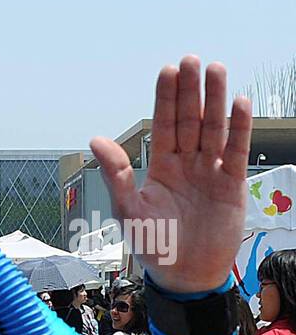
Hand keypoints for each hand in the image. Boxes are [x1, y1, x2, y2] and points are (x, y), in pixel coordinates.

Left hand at [90, 57, 251, 292]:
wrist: (185, 275)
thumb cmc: (154, 246)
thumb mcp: (129, 209)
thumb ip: (116, 173)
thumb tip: (95, 139)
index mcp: (160, 167)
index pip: (163, 125)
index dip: (165, 99)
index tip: (168, 71)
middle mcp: (186, 164)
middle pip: (189, 120)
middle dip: (190, 91)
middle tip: (192, 60)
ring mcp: (210, 171)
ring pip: (214, 129)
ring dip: (215, 101)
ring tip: (217, 70)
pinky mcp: (232, 183)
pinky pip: (237, 150)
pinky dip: (239, 128)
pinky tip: (238, 103)